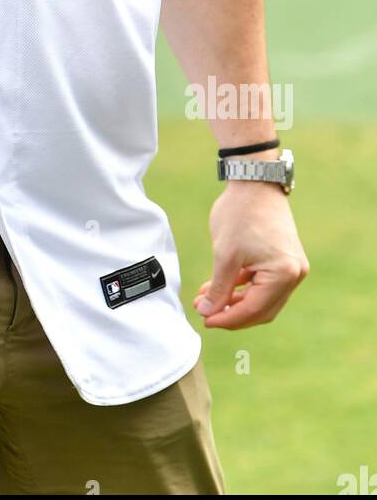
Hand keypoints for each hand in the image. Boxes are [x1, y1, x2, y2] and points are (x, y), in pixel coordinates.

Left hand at [193, 182, 308, 328]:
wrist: (255, 180)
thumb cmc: (240, 213)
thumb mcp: (225, 254)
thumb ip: (218, 288)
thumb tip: (207, 312)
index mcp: (284, 274)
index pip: (254, 310)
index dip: (227, 319)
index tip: (204, 319)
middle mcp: (295, 274)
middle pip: (261, 309)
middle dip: (231, 312)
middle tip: (204, 311)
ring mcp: (292, 266)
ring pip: (262, 298)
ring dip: (235, 300)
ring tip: (206, 298)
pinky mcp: (284, 258)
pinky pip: (264, 283)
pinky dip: (243, 287)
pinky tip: (219, 286)